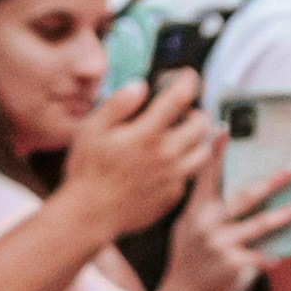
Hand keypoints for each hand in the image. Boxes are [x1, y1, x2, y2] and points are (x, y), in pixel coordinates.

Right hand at [61, 75, 223, 239]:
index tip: (189, 76)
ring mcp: (173, 177)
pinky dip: (187, 163)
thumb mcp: (92, 129)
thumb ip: (117, 104)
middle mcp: (166, 155)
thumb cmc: (87, 171)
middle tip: (188, 110)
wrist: (90, 214)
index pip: (178, 99)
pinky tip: (174, 161)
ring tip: (190, 133)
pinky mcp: (173, 194)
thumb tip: (139, 86)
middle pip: (201, 126)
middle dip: (198, 111)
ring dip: (201, 138)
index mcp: (147, 134)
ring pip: (204, 152)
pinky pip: (190, 175)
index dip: (188, 82)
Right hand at [158, 153, 281, 290]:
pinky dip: (272, 256)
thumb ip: (205, 207)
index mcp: (196, 210)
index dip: (216, 152)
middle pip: (245, 195)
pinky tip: (282, 254)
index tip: (225, 128)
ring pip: (260, 224)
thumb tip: (228, 186)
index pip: (207, 175)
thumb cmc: (190, 258)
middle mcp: (207, 223)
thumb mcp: (188, 227)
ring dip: (285, 214)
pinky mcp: (233, 264)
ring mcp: (220, 244)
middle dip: (272, 179)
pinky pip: (261, 256)